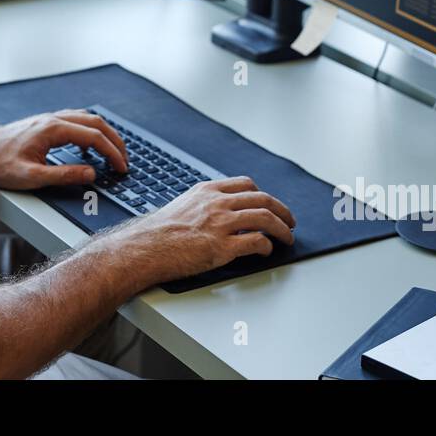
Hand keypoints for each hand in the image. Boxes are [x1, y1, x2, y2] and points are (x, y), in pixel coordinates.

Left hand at [0, 108, 128, 190]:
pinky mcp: (45, 124)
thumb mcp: (32, 177)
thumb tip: (91, 174)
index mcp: (53, 129)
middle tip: (125, 160)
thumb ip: (64, 175)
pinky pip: (76, 121)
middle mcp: (54, 119)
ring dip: (104, 134)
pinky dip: (90, 132)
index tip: (122, 168)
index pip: (94, 137)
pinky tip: (88, 147)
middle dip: (115, 141)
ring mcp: (49, 119)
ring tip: (113, 152)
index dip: (112, 153)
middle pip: (96, 123)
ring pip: (87, 119)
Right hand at [117, 177, 295, 285]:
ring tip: (287, 237)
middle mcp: (217, 203)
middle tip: (290, 221)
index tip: (270, 204)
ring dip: (282, 229)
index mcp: (207, 191)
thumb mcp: (183, 205)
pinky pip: (256, 242)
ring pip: (265, 218)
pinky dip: (267, 246)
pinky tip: (267, 250)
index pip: (246, 185)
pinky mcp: (222, 246)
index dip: (263, 194)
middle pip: (262, 199)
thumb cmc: (158, 232)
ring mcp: (221, 224)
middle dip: (282, 210)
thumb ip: (204, 205)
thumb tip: (220, 214)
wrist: (145, 248)